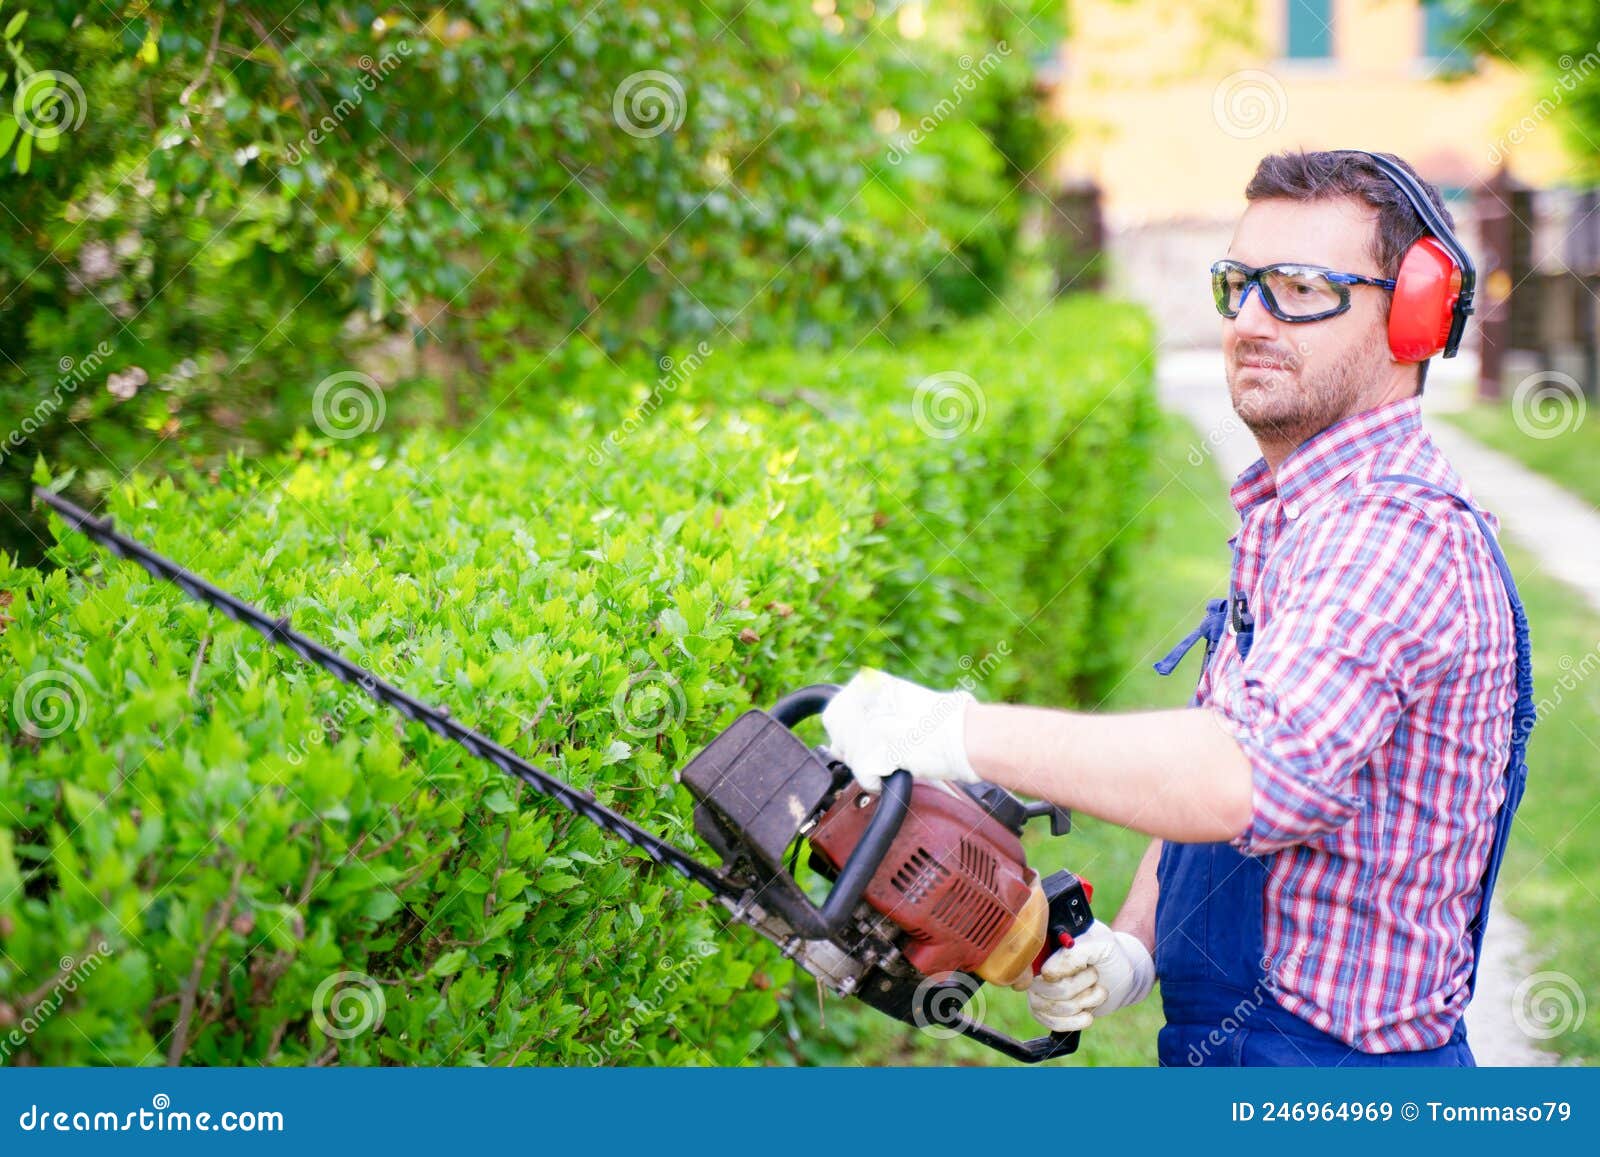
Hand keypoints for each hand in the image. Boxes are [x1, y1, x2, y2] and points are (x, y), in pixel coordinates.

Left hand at [820, 668, 977, 791]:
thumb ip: (869, 713)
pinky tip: (899, 770)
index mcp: (867, 685)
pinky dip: (879, 783)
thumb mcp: (900, 702)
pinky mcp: (873, 753)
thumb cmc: (944, 721)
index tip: (872, 739)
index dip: (850, 735)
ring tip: (899, 758)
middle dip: (858, 754)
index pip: (835, 716)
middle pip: (840, 742)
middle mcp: (861, 702)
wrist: (965, 735)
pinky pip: (865, 779)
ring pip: (852, 763)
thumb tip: (838, 743)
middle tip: (887, 751)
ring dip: (872, 768)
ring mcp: (865, 728)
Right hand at [1027, 922, 1154, 1031]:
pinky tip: (1087, 1014)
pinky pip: (1053, 1023)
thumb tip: (1046, 974)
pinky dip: (1075, 1021)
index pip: (1039, 967)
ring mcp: (1039, 991)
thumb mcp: (1100, 945)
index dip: (1064, 974)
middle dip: (1081, 988)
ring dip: (1083, 1002)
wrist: (1122, 975)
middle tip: (1095, 976)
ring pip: (1054, 1008)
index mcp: (1045, 946)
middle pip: (1050, 990)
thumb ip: (1074, 954)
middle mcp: (1036, 968)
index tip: (1089, 969)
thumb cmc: (1109, 955)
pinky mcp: (1046, 1011)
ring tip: (1095, 991)